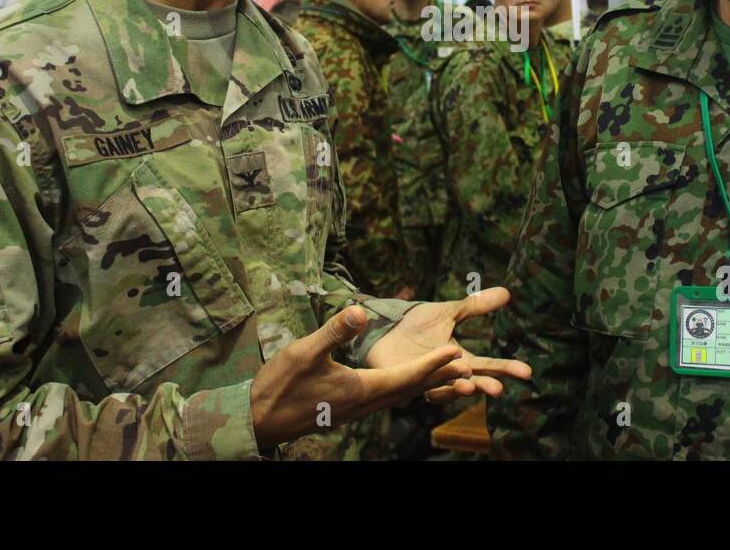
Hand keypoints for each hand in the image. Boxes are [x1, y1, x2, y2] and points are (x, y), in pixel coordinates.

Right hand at [248, 306, 470, 447]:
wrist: (260, 418)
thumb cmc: (280, 385)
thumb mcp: (304, 352)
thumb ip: (334, 331)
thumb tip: (359, 310)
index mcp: (362, 390)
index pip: (407, 377)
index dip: (433, 364)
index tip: (456, 351)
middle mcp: (366, 403)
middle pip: (411, 389)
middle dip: (440, 377)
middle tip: (470, 367)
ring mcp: (358, 408)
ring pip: (401, 396)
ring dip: (426, 384)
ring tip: (448, 373)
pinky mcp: (350, 408)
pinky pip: (388, 398)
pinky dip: (406, 388)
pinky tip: (408, 382)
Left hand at [365, 287, 531, 404]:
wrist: (382, 324)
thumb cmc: (416, 322)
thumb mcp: (449, 311)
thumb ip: (476, 306)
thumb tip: (508, 292)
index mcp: (458, 359)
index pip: (487, 367)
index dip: (506, 369)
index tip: (526, 371)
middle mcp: (444, 374)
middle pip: (469, 384)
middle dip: (483, 386)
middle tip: (499, 388)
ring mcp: (423, 380)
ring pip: (443, 391)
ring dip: (457, 389)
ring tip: (469, 384)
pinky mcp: (402, 380)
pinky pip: (416, 383)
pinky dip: (428, 379)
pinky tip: (436, 373)